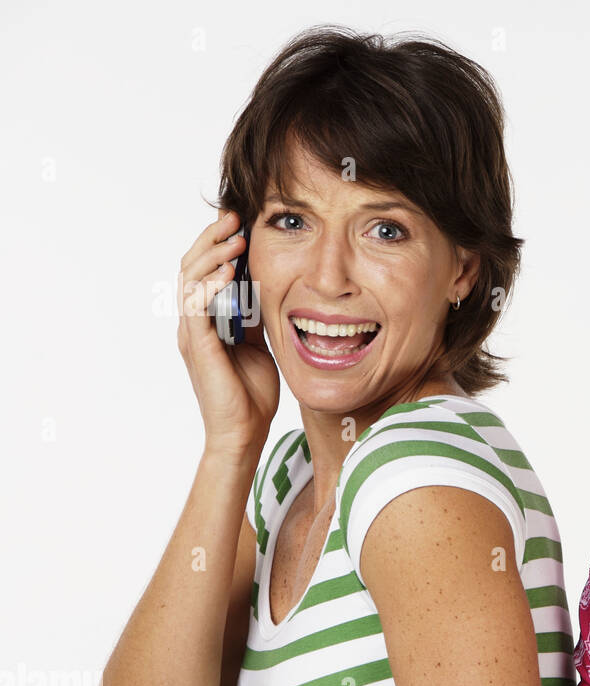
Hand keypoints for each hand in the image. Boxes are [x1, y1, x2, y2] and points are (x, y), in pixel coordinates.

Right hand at [176, 209, 279, 456]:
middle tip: (234, 218)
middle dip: (212, 239)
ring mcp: (192, 334)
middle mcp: (193, 322)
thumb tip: (267, 286)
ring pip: (190, 281)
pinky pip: (196, 309)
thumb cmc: (252, 392)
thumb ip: (256, 315)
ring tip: (234, 239)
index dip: (219, 243)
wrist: (244, 431)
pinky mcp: (197, 347)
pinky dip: (209, 287)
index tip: (241, 222)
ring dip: (212, 256)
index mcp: (208, 319)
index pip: (205, 270)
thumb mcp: (261, 342)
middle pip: (192, 267)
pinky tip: (227, 273)